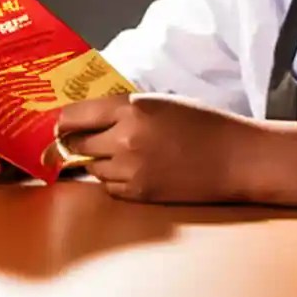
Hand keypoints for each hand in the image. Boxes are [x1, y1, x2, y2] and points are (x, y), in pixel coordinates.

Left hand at [56, 93, 261, 203]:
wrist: (236, 158)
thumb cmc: (203, 124)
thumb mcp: (160, 103)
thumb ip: (122, 110)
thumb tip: (84, 119)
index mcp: (131, 108)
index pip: (73, 115)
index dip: (63, 121)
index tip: (59, 125)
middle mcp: (125, 138)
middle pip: (76, 144)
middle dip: (75, 144)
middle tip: (78, 142)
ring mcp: (131, 168)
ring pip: (92, 168)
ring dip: (98, 163)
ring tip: (124, 155)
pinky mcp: (139, 193)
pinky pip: (110, 188)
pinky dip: (115, 181)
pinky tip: (137, 171)